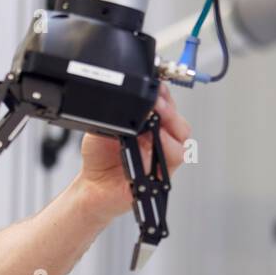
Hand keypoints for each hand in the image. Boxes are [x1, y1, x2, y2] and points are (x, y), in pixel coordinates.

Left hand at [74, 83, 192, 225]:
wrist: (93, 186)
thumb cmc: (98, 158)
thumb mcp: (102, 128)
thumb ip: (115, 116)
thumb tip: (128, 103)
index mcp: (146, 125)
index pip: (165, 105)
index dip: (164, 96)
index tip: (157, 88)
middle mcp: (157, 138)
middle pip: (178, 117)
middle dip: (169, 107)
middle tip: (157, 102)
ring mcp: (161, 154)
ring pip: (182, 135)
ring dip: (172, 122)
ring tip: (158, 116)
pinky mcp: (163, 170)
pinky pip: (176, 156)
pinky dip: (169, 145)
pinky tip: (158, 138)